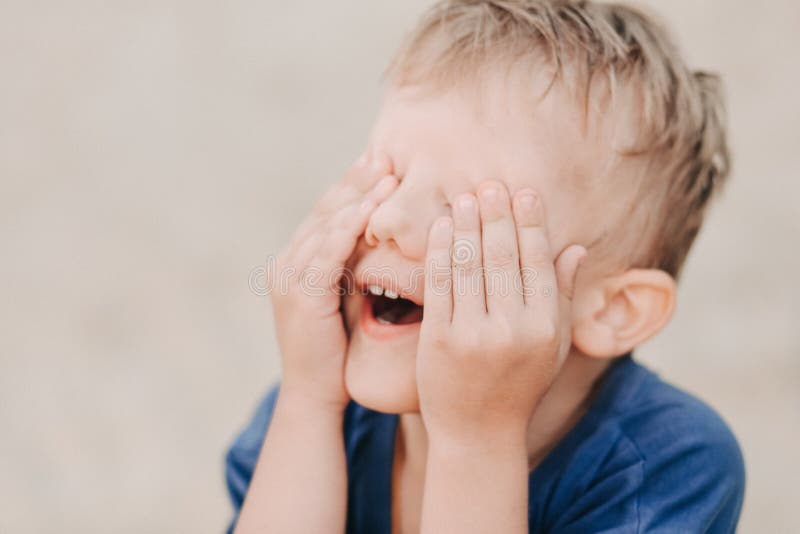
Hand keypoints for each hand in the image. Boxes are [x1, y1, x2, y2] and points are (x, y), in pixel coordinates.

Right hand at [269, 153, 397, 411]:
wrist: (315, 395)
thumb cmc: (337, 352)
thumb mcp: (346, 299)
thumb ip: (356, 268)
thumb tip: (386, 239)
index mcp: (295, 261)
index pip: (326, 213)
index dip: (352, 186)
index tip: (380, 162)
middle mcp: (286, 264)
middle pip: (325, 211)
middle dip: (356, 182)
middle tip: (385, 154)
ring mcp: (289, 279)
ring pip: (326, 227)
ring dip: (358, 198)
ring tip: (386, 173)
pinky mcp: (300, 296)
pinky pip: (327, 255)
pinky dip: (349, 230)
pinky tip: (371, 210)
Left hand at [417, 181, 586, 447]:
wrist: (477, 433)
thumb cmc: (520, 386)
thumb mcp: (553, 346)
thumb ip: (564, 297)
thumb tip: (575, 248)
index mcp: (545, 327)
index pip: (539, 262)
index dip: (531, 224)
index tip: (524, 193)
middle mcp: (513, 329)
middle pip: (503, 257)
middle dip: (497, 214)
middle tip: (491, 184)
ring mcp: (473, 334)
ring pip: (470, 264)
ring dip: (468, 225)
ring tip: (465, 197)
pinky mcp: (440, 339)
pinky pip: (440, 283)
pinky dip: (441, 251)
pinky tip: (443, 228)